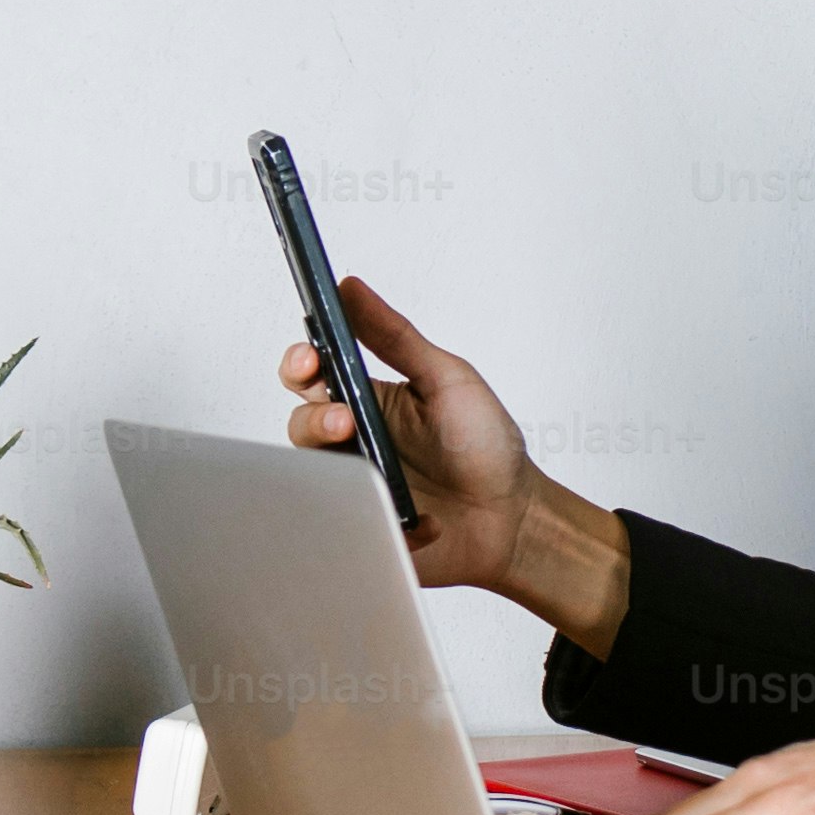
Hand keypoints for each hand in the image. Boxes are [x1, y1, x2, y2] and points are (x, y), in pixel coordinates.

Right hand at [276, 277, 630, 648]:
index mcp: (369, 398)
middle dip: (313, 418)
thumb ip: (395, 335)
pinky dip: (378, 518)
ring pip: (312, 475)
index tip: (309, 359)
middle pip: (301, 423)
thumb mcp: (445, 378)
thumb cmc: (485, 445)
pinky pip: (344, 524)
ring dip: (334, 468)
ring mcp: (357, 485)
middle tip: (345, 420)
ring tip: (374, 468)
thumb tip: (351, 288)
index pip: (313, 373)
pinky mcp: (365, 526)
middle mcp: (355, 441)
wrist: (514, 516)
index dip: (301, 363)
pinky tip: (419, 518)